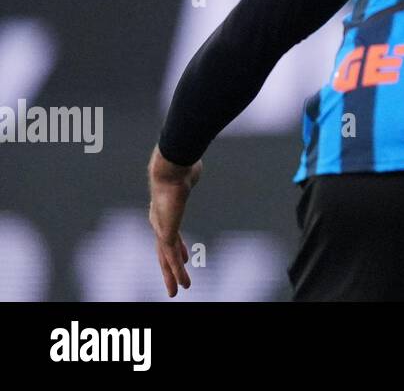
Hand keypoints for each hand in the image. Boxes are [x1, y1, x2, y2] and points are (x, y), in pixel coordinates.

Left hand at [147, 146, 202, 296]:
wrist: (171, 166)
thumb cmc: (180, 163)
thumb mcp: (187, 171)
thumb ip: (189, 172)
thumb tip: (193, 161)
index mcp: (164, 210)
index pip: (169, 233)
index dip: (177, 247)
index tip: (184, 256)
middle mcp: (160, 221)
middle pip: (163, 250)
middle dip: (169, 267)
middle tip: (174, 284)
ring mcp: (161, 228)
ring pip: (166, 258)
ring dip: (172, 276)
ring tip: (176, 291)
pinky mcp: (166, 232)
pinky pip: (172, 257)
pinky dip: (177, 271)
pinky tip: (182, 283)